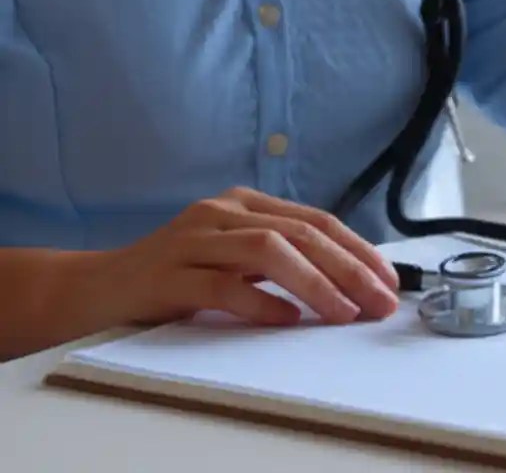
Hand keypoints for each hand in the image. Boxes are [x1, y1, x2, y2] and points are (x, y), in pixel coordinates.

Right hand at [94, 187, 399, 326]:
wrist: (99, 288)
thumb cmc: (180, 276)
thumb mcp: (237, 258)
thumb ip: (284, 260)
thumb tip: (354, 283)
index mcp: (244, 203)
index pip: (316, 220)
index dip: (358, 250)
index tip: (390, 281)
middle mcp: (221, 212)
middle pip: (299, 234)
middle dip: (348, 269)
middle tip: (379, 302)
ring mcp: (191, 239)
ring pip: (266, 251)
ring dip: (314, 283)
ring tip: (343, 313)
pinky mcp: (166, 274)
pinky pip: (220, 285)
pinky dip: (258, 301)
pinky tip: (284, 319)